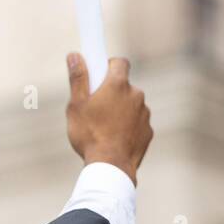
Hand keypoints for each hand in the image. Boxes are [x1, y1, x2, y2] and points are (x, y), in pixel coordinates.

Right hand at [64, 54, 152, 184]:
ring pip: (131, 105)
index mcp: (118, 85)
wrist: (110, 167)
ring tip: (104, 128)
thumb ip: (78, 78)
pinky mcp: (148, 131)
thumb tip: (75, 55)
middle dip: (112, 92)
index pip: (119, 62)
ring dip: (120, 110)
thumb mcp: (76, 105)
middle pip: (124, 86)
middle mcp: (136, 95)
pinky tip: (114, 139)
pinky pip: (137, 123)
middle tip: (95, 108)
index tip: (98, 75)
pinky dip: (128, 127)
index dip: (108, 65)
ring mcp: (144, 114)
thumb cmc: (90, 135)